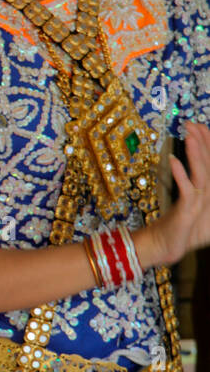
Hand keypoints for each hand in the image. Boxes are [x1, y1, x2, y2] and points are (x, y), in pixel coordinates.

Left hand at [147, 122, 209, 266]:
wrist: (165, 248)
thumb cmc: (177, 228)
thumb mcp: (189, 206)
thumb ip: (192, 186)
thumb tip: (187, 170)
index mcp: (209, 192)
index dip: (207, 145)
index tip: (201, 127)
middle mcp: (208, 195)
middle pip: (208, 164)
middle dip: (203, 143)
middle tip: (194, 123)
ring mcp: (200, 202)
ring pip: (201, 172)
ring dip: (195, 153)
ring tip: (190, 134)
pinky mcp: (188, 210)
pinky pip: (185, 189)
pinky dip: (179, 173)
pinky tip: (172, 159)